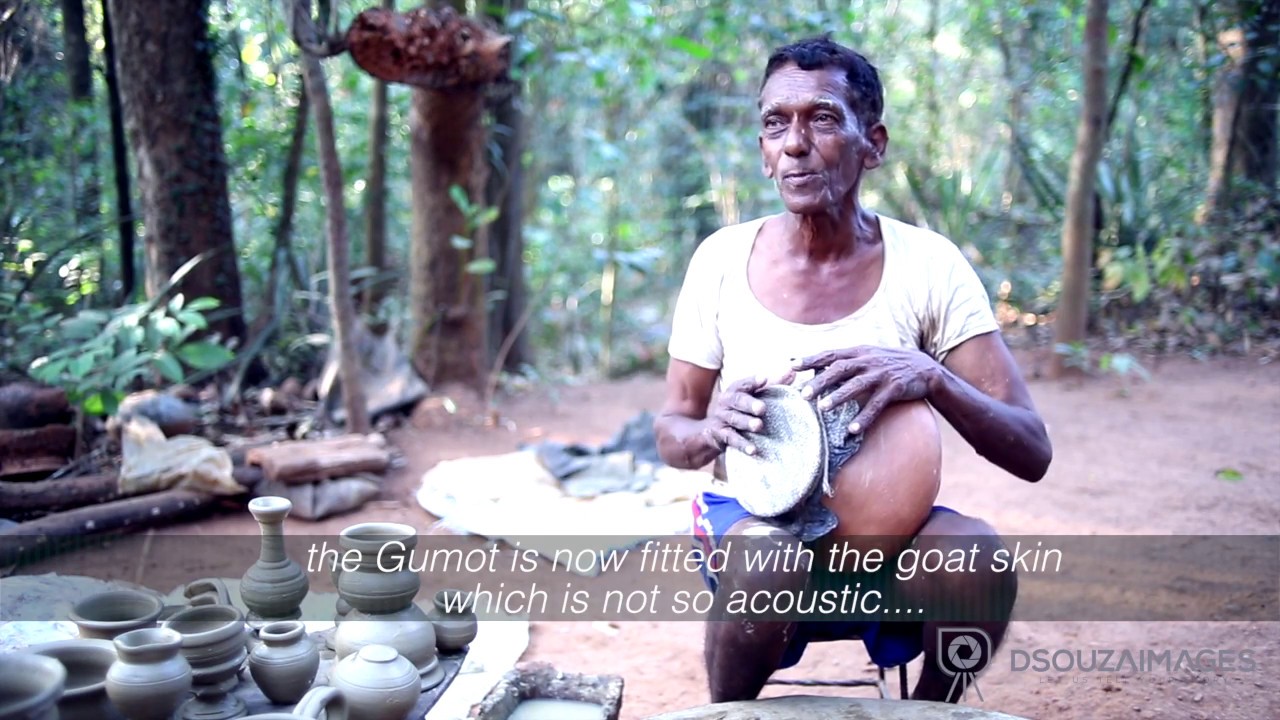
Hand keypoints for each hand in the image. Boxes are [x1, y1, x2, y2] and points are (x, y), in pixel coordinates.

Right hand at [701, 371, 793, 455]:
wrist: (711, 433)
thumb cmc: (740, 410)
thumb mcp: (752, 396)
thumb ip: (773, 384)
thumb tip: (793, 372)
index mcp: (735, 390)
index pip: (743, 384)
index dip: (752, 381)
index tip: (764, 379)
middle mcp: (726, 402)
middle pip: (737, 400)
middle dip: (749, 403)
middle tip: (762, 408)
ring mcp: (721, 418)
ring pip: (733, 419)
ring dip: (746, 422)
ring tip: (758, 426)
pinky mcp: (720, 435)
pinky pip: (731, 439)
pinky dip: (742, 444)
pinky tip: (753, 450)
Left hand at [792, 346, 938, 434]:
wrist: (924, 368)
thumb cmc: (887, 365)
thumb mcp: (866, 357)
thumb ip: (843, 361)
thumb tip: (812, 366)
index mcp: (859, 352)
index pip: (831, 354)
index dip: (811, 359)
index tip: (792, 366)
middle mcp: (868, 361)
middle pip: (840, 369)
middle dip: (820, 381)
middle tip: (803, 394)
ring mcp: (882, 374)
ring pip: (857, 385)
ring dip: (839, 396)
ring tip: (822, 408)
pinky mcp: (895, 388)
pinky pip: (877, 404)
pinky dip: (864, 417)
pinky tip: (852, 429)